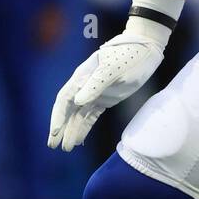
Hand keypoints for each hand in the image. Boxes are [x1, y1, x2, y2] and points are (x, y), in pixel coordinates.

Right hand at [48, 19, 166, 151]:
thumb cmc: (128, 55)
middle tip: (53, 145)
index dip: (58, 116)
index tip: (55, 131)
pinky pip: (90, 116)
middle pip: (68, 110)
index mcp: (82, 77)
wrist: (145, 50)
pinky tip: (79, 140)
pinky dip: (84, 128)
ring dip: (71, 131)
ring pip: (78, 116)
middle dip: (60, 128)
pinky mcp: (105, 100)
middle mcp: (84, 86)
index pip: (65, 100)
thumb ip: (96, 84)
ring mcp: (94, 94)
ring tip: (66, 148)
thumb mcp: (112, 69)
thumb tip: (78, 101)